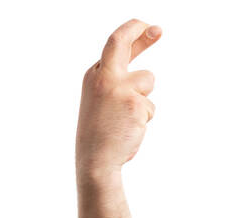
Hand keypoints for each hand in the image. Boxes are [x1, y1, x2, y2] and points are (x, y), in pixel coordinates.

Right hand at [76, 19, 161, 177]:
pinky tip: (131, 127)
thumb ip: (118, 83)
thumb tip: (146, 77)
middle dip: (140, 32)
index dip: (132, 33)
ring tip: (128, 117)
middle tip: (158, 28)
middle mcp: (104, 76)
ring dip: (145, 98)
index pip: (114, 44)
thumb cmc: (101, 133)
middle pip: (122, 42)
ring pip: (148, 80)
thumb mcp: (103, 101)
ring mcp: (118, 88)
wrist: (96, 158)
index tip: (146, 25)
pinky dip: (145, 118)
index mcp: (94, 75)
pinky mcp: (134, 103)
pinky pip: (151, 106)